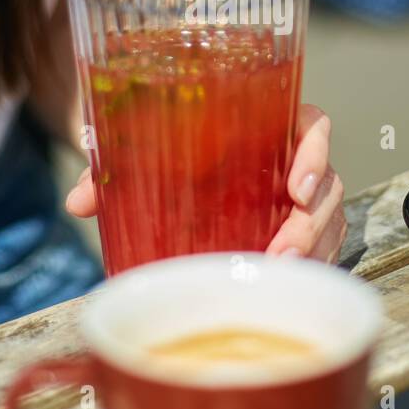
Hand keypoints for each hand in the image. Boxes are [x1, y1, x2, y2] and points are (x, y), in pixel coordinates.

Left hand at [65, 102, 347, 263]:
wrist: (153, 163)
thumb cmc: (157, 144)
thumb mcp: (134, 145)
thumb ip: (110, 168)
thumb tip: (80, 202)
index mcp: (267, 122)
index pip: (313, 125)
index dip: (315, 152)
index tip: (296, 187)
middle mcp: (289, 158)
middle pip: (328, 183)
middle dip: (313, 221)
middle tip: (284, 251)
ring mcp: (296, 199)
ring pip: (328, 220)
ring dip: (313, 250)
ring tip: (280, 274)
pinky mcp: (292, 232)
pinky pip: (319, 248)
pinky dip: (308, 268)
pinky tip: (286, 286)